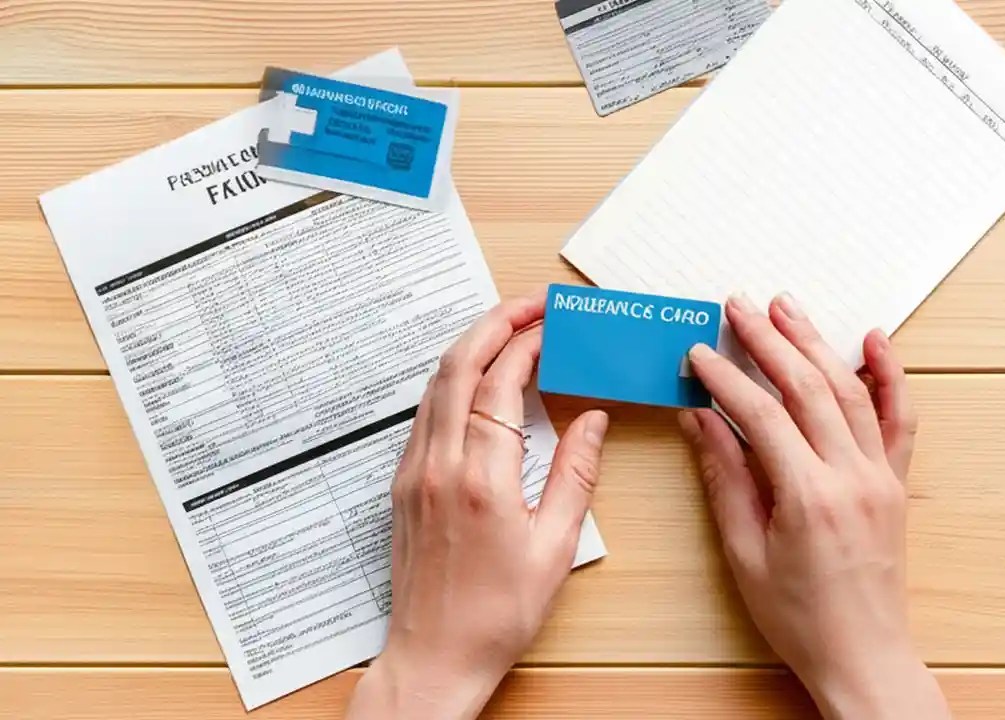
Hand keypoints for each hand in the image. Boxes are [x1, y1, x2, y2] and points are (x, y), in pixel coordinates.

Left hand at [345, 294, 609, 719]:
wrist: (435, 658)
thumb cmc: (496, 615)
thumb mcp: (555, 547)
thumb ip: (576, 474)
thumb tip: (591, 420)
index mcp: (482, 479)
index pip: (500, 383)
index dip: (526, 343)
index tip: (550, 322)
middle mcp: (438, 466)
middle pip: (457, 367)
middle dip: (493, 324)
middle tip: (528, 306)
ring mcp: (413, 473)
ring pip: (435, 386)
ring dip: (470, 349)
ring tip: (507, 331)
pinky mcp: (403, 486)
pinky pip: (425, 414)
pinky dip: (453, 383)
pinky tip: (476, 383)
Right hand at [679, 293, 949, 719]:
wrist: (864, 656)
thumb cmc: (800, 617)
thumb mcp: (746, 553)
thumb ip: (726, 480)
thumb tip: (701, 420)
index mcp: (809, 498)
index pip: (763, 415)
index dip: (727, 378)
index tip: (700, 353)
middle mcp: (852, 477)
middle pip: (808, 388)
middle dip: (770, 341)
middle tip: (739, 306)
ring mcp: (881, 477)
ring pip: (850, 391)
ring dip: (815, 343)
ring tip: (786, 307)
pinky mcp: (896, 483)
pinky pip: (899, 418)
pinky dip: (889, 375)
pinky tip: (873, 340)